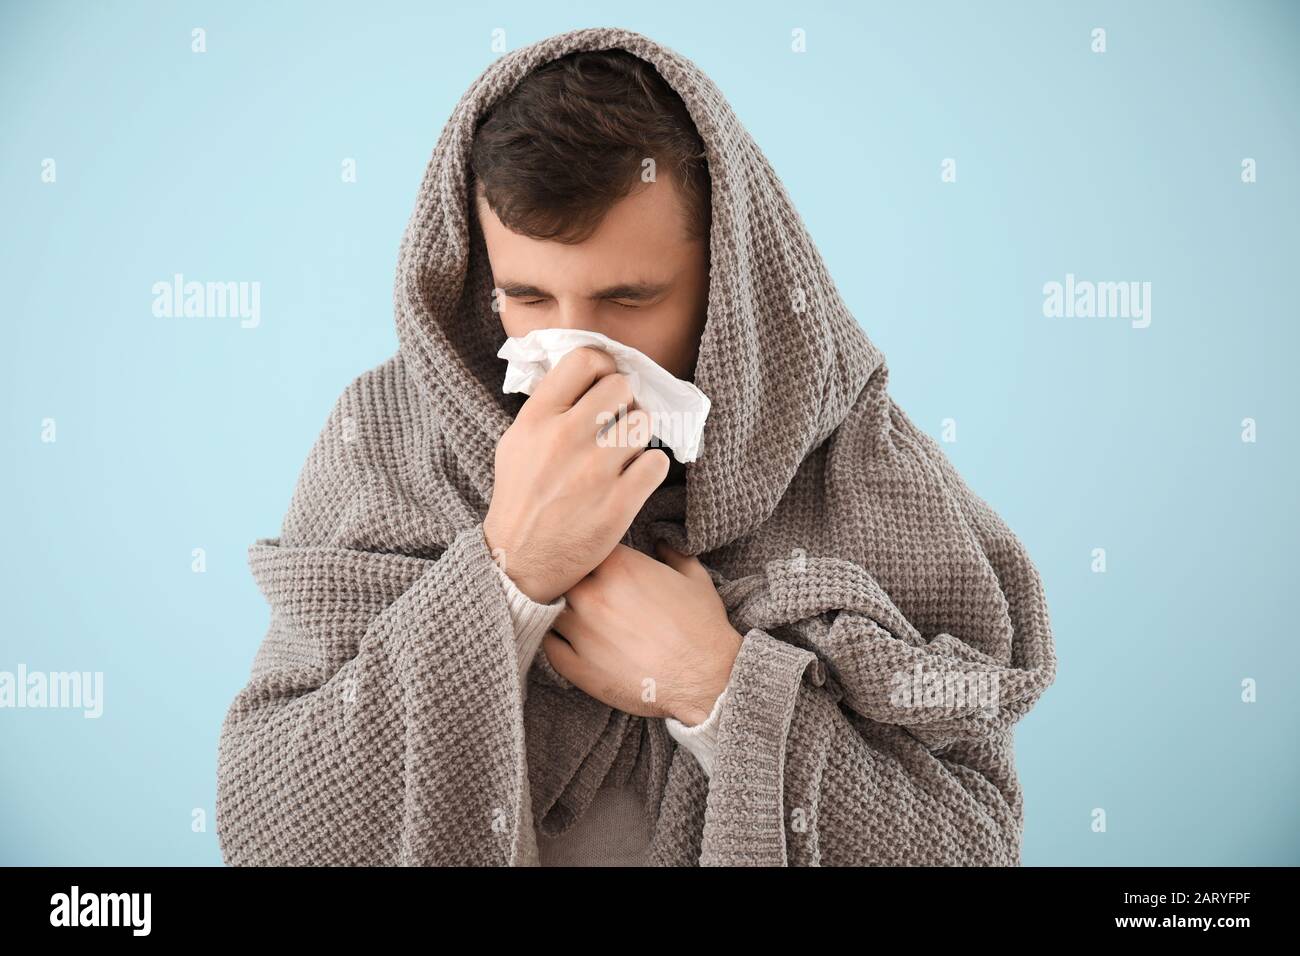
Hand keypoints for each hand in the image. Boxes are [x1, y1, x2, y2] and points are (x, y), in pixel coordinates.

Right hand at [484, 346, 669, 602]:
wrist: (519, 561)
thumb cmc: (522, 498)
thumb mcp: (516, 442)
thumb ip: (547, 407)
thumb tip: (588, 375)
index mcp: (536, 419)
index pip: (585, 360)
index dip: (605, 366)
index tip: (607, 382)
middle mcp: (564, 438)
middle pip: (621, 386)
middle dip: (625, 402)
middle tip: (619, 421)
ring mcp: (593, 471)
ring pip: (642, 423)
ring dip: (637, 436)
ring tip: (623, 455)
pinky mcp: (618, 503)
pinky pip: (657, 462)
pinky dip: (650, 468)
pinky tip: (634, 478)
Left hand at [542, 540, 743, 723]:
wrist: (707, 679)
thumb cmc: (703, 627)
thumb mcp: (694, 578)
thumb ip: (672, 553)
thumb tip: (660, 542)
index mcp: (620, 567)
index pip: (583, 547)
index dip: (586, 553)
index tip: (593, 561)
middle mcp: (593, 595)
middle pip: (559, 576)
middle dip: (567, 579)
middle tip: (579, 587)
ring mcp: (581, 632)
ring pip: (547, 609)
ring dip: (557, 609)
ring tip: (571, 614)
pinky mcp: (576, 667)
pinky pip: (547, 646)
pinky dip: (552, 640)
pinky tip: (564, 639)